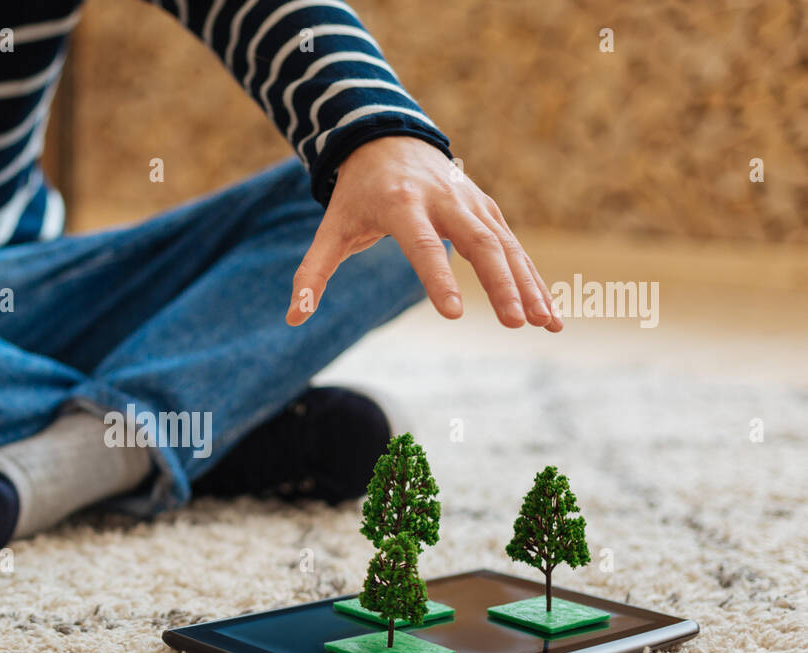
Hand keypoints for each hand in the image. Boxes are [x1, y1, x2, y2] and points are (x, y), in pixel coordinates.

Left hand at [286, 136, 560, 331]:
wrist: (387, 138)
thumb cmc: (355, 194)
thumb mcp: (330, 229)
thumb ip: (312, 274)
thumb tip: (293, 318)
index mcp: (402, 204)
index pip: (423, 246)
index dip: (439, 279)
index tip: (454, 315)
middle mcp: (444, 200)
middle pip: (480, 244)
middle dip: (501, 285)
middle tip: (515, 324)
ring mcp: (471, 202)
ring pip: (506, 246)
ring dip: (528, 286)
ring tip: (545, 326)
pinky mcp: (487, 208)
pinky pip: (514, 246)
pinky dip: (532, 278)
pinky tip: (547, 311)